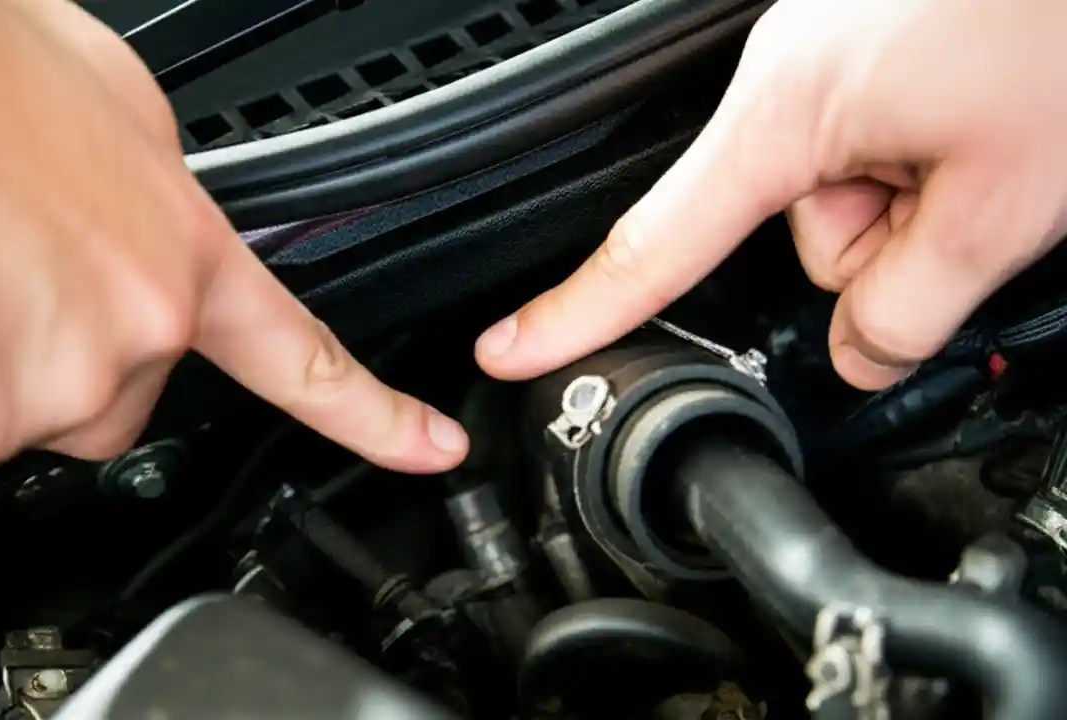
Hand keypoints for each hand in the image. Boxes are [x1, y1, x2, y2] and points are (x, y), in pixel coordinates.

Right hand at [0, 0, 466, 477]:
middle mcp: (136, 334)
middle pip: (115, 399)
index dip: (375, 417)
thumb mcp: (107, 105)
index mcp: (182, 256)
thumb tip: (141, 222)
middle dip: (65, 358)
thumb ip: (151, 191)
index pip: (304, 359)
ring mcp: (49, 391)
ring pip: (21, 419)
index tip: (431, 450)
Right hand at [476, 0, 1066, 388]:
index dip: (575, 312)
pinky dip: (923, 154)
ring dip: (914, 202)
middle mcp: (787, 73)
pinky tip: (982, 119)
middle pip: (791, 234)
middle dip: (876, 248)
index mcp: (788, 110)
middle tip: (966, 208)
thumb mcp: (1003, 200)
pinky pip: (866, 138)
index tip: (512, 348)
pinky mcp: (865, 43)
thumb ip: (909, 310)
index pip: (654, 245)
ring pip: (841, 196)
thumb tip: (862, 354)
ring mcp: (825, 52)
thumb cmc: (1066, 19)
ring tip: (988, 147)